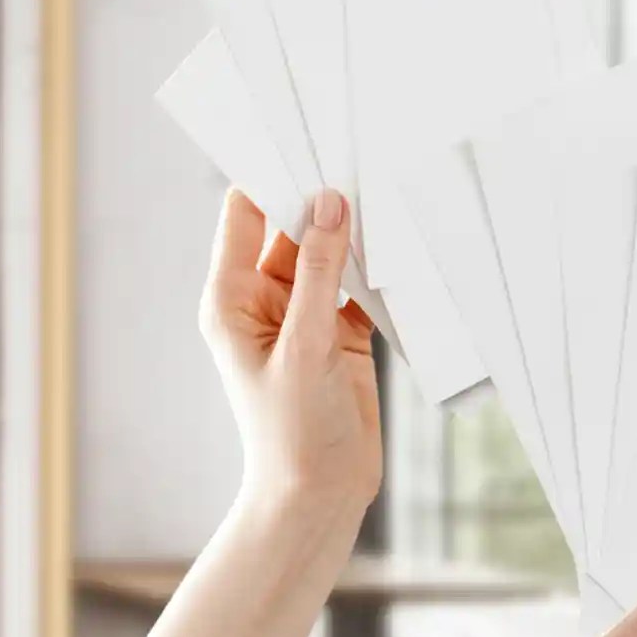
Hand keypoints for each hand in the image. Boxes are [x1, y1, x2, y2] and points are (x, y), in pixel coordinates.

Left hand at [199, 188, 380, 503]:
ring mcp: (306, 316)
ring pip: (332, 254)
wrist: (320, 494)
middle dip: (323, 200)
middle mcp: (266, 300)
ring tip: (390, 197)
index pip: (244, 215)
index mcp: (233, 298)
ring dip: (356, 235)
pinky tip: (403, 250)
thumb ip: (321, 274)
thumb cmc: (293, 432)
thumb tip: (331, 204)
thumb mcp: (305, 347)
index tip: (306, 143)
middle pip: (294, 228)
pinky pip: (359, 285)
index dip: (270, 176)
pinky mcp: (341, 332)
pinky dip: (379, 271)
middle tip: (362, 161)